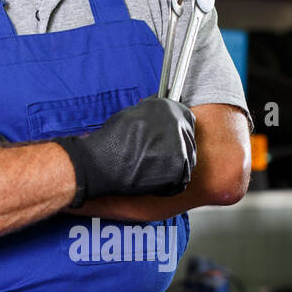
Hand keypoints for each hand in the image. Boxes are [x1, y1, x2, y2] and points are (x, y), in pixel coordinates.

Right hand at [54, 96, 195, 207]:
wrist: (102, 163)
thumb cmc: (112, 140)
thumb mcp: (132, 113)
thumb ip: (152, 111)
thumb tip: (160, 108)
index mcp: (168, 108)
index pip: (186, 117)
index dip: (178, 129)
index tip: (170, 137)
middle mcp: (178, 126)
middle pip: (188, 139)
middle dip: (176, 147)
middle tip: (157, 156)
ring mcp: (181, 149)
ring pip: (187, 159)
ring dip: (173, 165)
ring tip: (152, 168)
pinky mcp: (179, 171)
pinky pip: (181, 180)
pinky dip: (170, 183)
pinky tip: (153, 179)